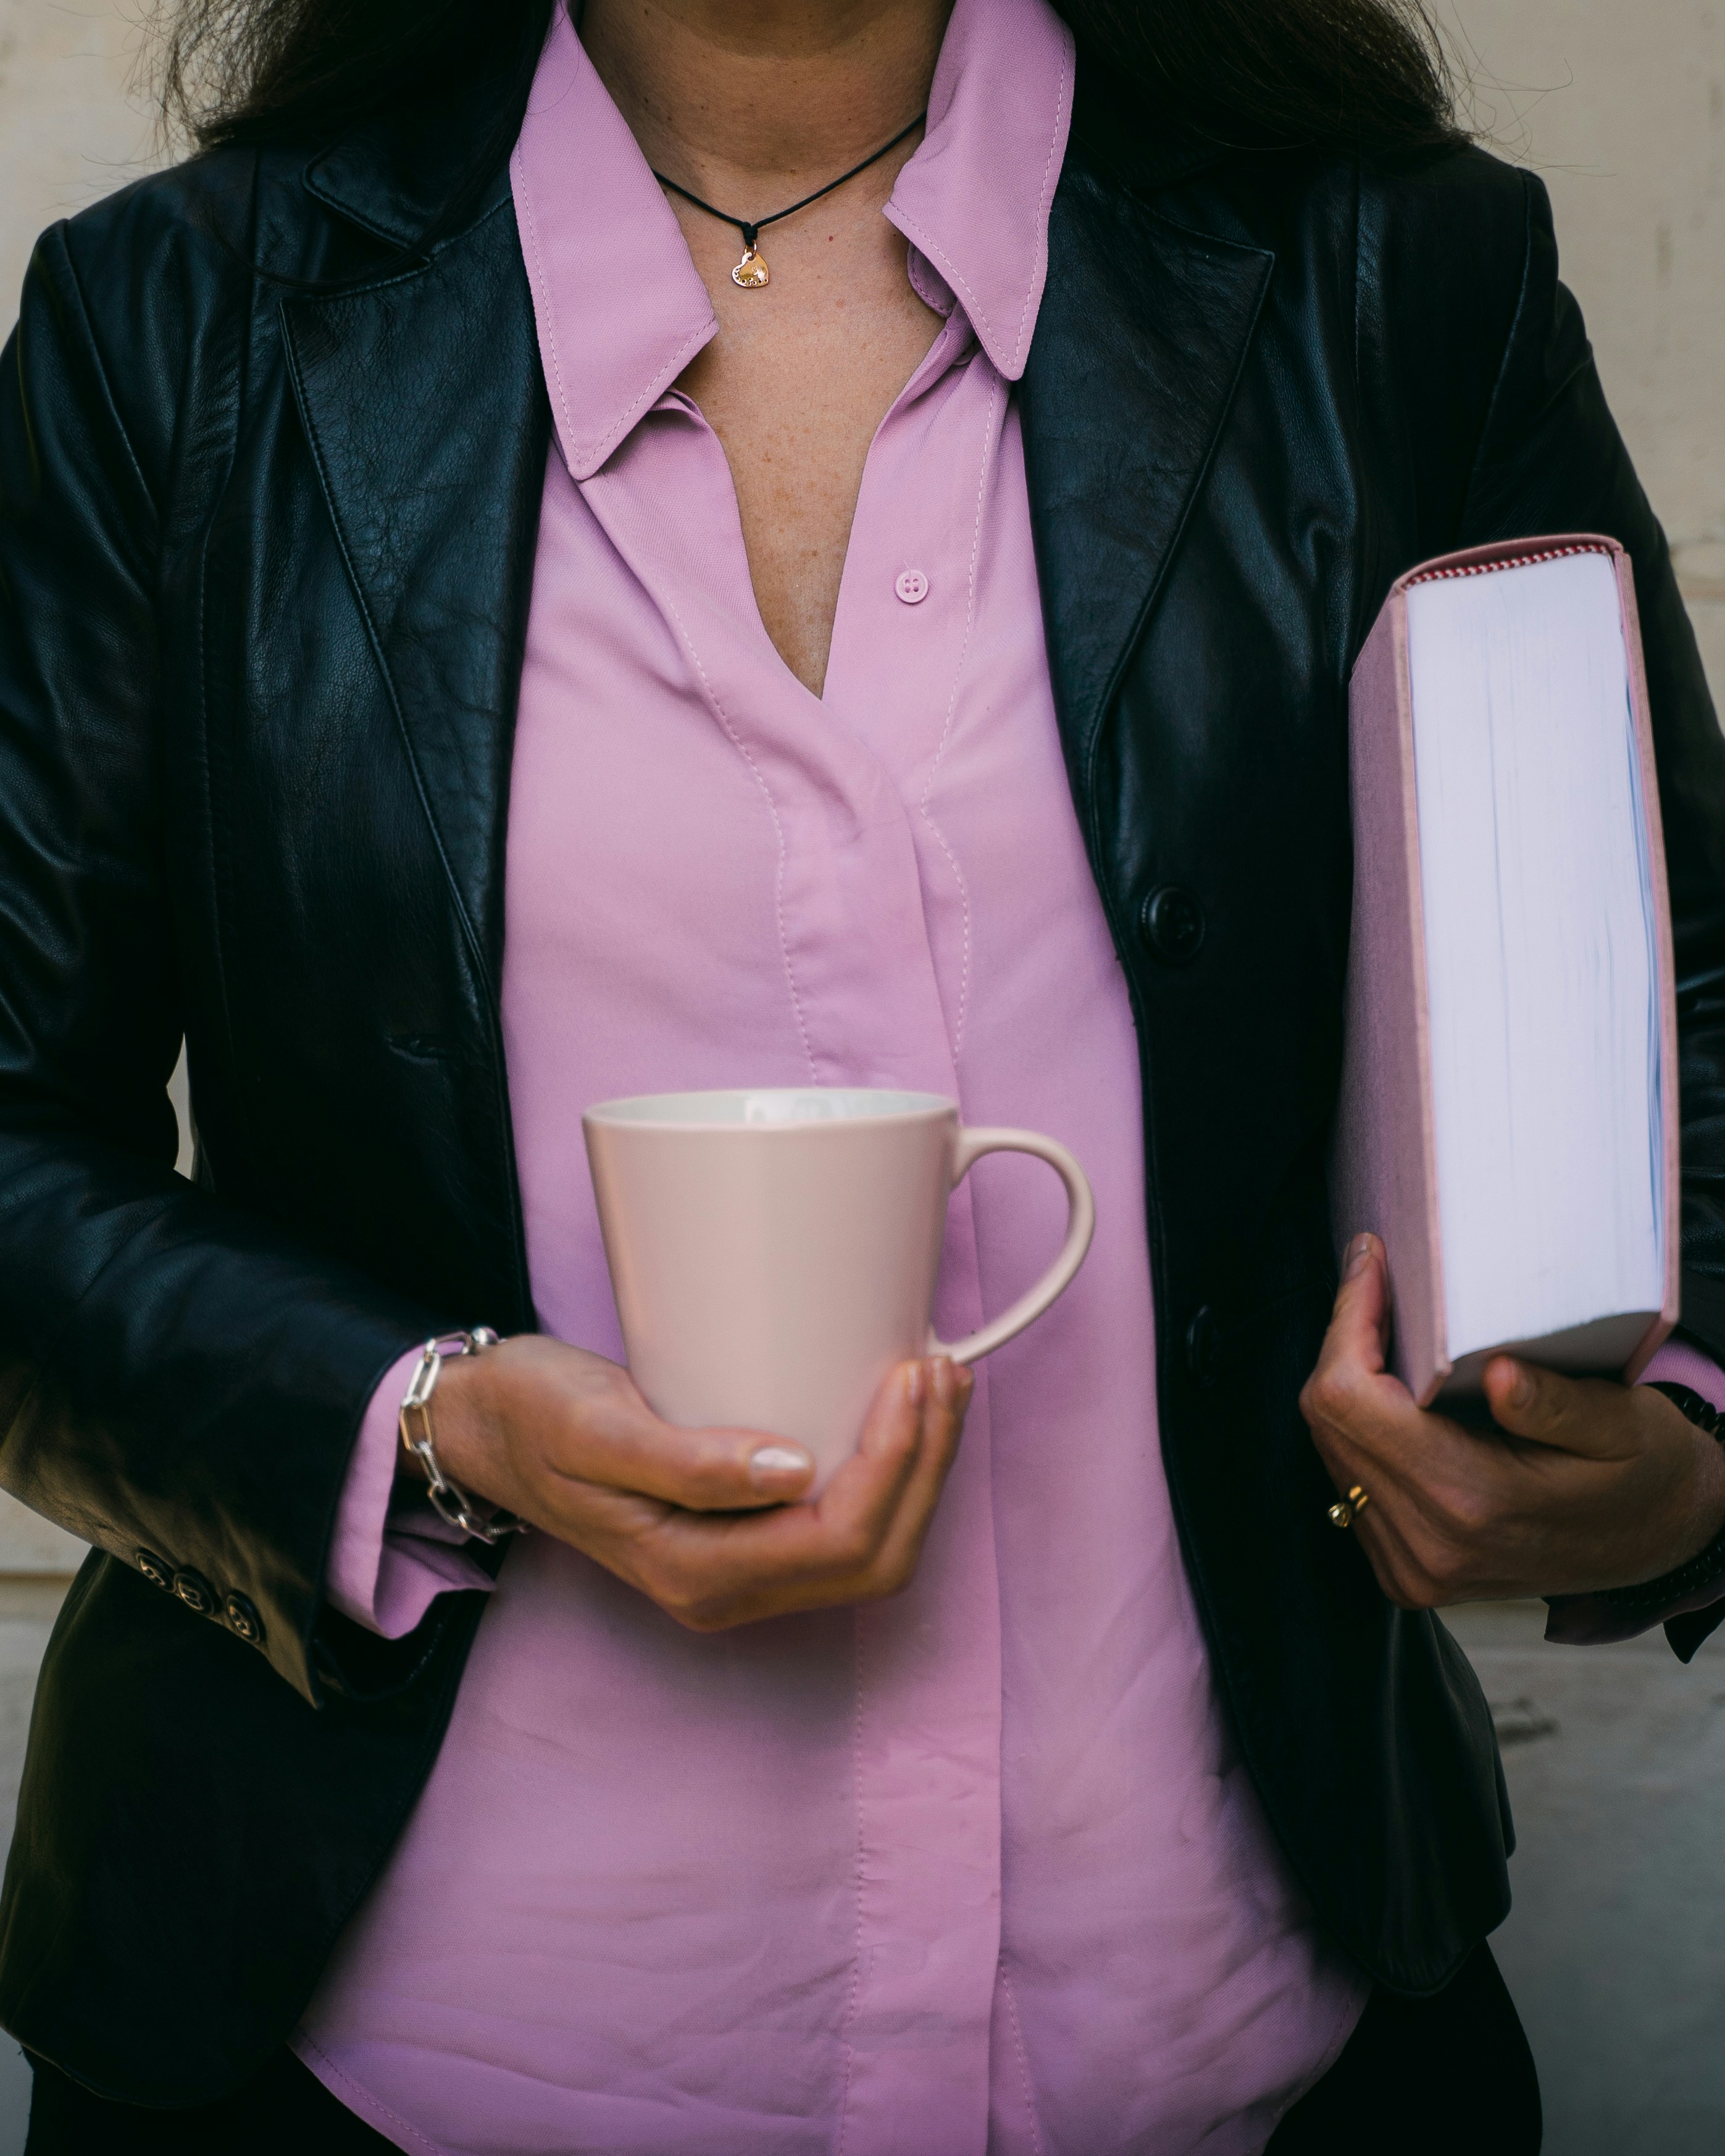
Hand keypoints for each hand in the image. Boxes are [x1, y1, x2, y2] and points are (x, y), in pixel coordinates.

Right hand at [424, 1334, 972, 1629]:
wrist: (486, 1426)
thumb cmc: (533, 1418)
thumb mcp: (596, 1429)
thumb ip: (690, 1464)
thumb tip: (793, 1472)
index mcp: (697, 1575)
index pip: (841, 1541)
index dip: (897, 1465)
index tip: (913, 1376)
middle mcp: (728, 1589)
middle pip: (875, 1557)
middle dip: (927, 1467)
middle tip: (945, 1372)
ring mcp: (740, 1567)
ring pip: (872, 1547)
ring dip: (919, 1470)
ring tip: (941, 1383)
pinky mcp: (746, 1532)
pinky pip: (844, 1522)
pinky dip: (888, 1470)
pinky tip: (900, 1411)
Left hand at [1299, 1234, 1724, 1606]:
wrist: (1657, 1544)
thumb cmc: (1645, 1475)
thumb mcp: (1625, 1427)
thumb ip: (1557, 1404)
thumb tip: (1498, 1373)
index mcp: (1472, 1502)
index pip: (1351, 1400)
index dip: (1349, 1322)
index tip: (1370, 1263)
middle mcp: (1427, 1544)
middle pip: (1329, 1420)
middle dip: (1344, 1342)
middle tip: (1376, 1281)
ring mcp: (1410, 1564)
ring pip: (1332, 1448)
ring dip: (1348, 1384)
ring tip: (1384, 1327)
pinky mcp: (1405, 1568)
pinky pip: (1351, 1481)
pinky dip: (1361, 1427)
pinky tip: (1395, 1392)